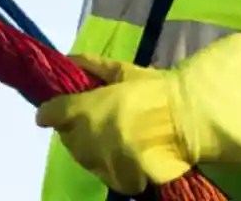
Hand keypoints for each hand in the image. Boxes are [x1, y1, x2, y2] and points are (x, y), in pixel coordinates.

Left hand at [35, 34, 240, 195]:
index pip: (51, 114)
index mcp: (85, 109)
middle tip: (98, 121)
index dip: (51, 112)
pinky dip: (114, 167)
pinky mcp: (121, 181)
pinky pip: (108, 175)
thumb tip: (69, 58)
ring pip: (86, 159)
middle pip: (68, 139)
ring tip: (117, 137)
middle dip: (77, 130)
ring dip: (94, 149)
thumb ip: (93, 66)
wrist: (190, 118)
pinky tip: (129, 154)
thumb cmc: (158, 90)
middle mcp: (88, 139)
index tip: (55, 111)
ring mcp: (104, 163)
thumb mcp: (125, 72)